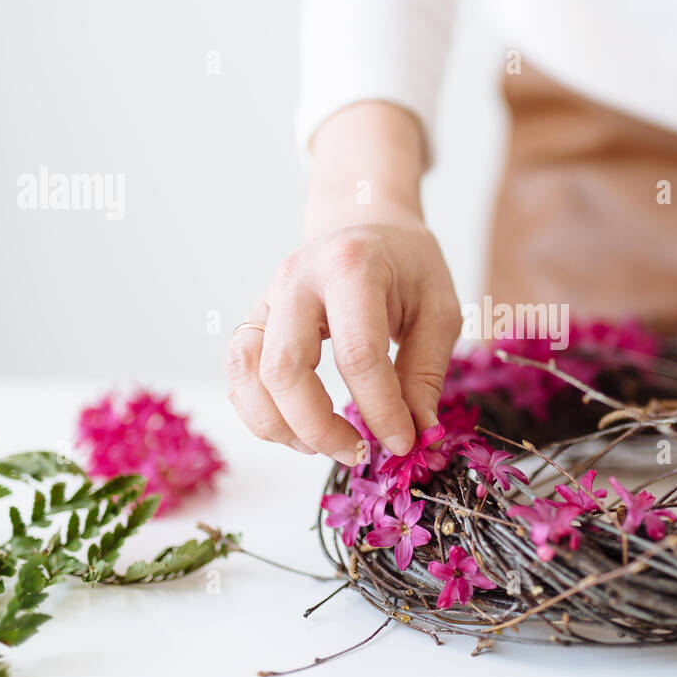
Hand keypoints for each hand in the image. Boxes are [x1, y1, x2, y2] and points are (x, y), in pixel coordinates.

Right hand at [226, 103, 461, 463]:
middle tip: (359, 453)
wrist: (365, 222)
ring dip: (280, 426)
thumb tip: (418, 434)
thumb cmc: (407, 267)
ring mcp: (267, 297)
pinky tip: (297, 429)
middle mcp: (297, 279)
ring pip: (246, 374)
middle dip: (319, 427)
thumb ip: (426, 372)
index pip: (357, 354)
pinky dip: (259, 412)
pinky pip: (237, 374)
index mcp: (352, 268)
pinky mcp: (253, 318)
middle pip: (284, 369)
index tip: (401, 442)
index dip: (379, 409)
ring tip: (324, 445)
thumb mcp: (439, 309)